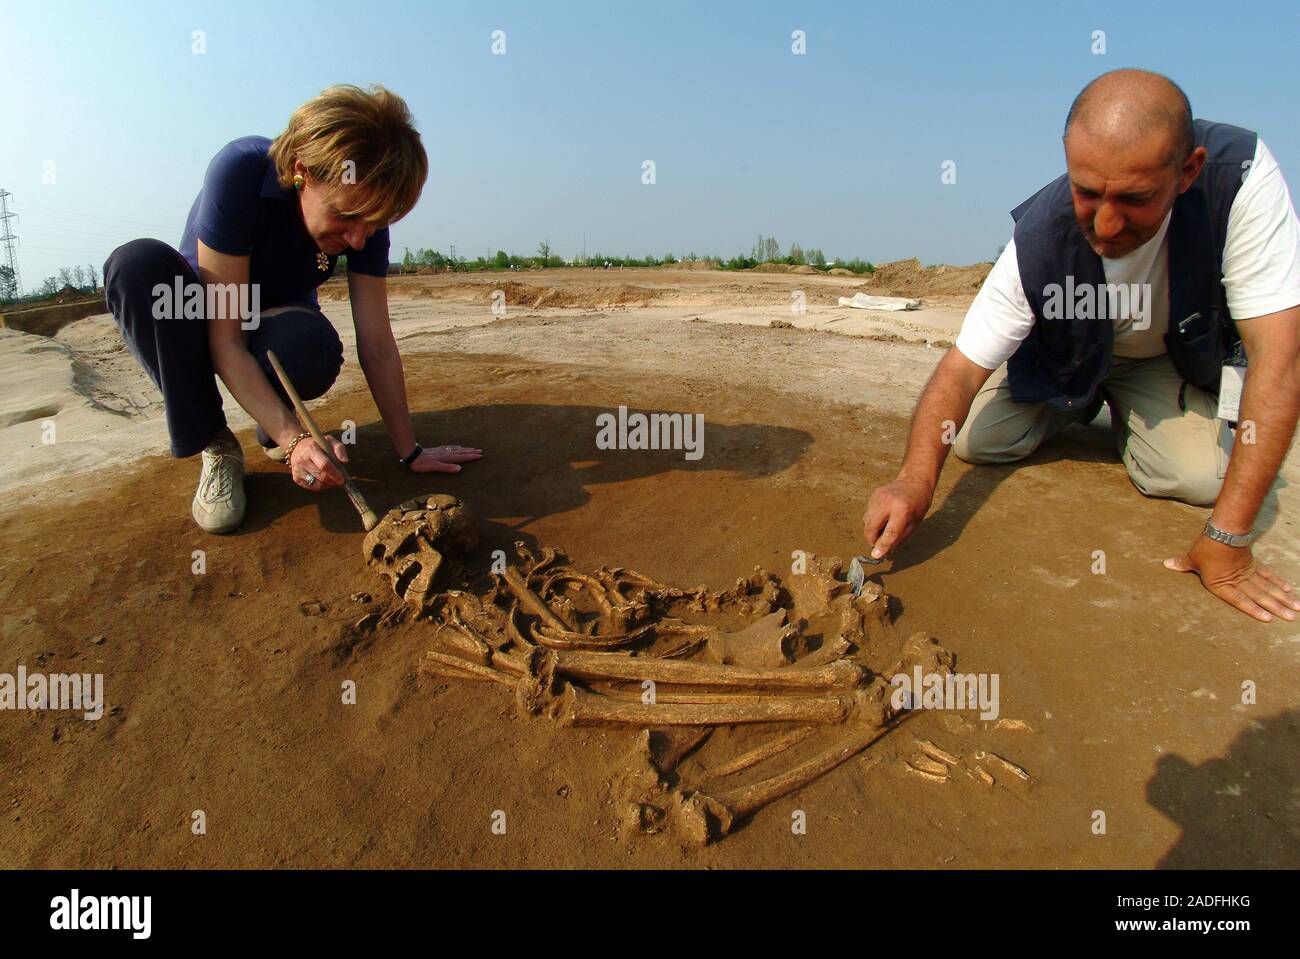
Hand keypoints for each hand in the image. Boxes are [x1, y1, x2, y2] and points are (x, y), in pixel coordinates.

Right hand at [289, 434, 346, 491]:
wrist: (297, 448)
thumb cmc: (318, 445)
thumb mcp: (330, 441)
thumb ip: (339, 449)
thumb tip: (345, 461)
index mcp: (311, 449)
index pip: (324, 464)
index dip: (335, 473)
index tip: (343, 479)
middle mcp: (302, 460)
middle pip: (321, 476)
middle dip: (333, 481)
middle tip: (341, 481)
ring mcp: (298, 470)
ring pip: (317, 484)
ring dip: (328, 485)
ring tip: (333, 480)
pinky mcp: (296, 478)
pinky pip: (312, 487)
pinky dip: (321, 486)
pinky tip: (325, 481)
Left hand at [408, 444, 482, 473]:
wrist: (412, 455)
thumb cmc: (422, 464)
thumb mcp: (434, 468)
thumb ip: (447, 468)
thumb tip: (460, 469)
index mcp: (447, 458)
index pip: (462, 457)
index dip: (471, 456)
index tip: (480, 456)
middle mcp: (446, 453)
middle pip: (461, 452)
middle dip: (471, 452)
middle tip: (480, 451)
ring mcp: (442, 451)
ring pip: (456, 449)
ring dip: (465, 449)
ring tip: (472, 448)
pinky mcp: (437, 450)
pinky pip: (450, 448)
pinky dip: (456, 447)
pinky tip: (457, 447)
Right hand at [863, 475, 933, 559]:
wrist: (914, 482)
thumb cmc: (918, 505)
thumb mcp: (914, 524)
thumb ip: (898, 538)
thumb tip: (883, 551)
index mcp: (902, 511)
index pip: (890, 532)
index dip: (882, 546)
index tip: (876, 556)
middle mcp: (888, 503)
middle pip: (871, 527)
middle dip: (871, 539)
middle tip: (877, 544)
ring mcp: (879, 497)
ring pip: (867, 520)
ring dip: (871, 529)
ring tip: (883, 527)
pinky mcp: (874, 494)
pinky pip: (868, 512)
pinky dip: (873, 519)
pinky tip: (883, 516)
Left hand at [1165, 534, 1299, 621]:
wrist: (1223, 530)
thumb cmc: (1205, 546)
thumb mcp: (1192, 557)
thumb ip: (1182, 564)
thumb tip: (1167, 564)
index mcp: (1221, 583)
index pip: (1239, 599)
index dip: (1253, 609)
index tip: (1268, 618)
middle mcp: (1237, 580)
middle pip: (1259, 595)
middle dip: (1276, 607)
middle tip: (1291, 618)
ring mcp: (1248, 572)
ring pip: (1268, 587)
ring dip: (1282, 598)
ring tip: (1296, 608)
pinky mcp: (1253, 563)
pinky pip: (1268, 575)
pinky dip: (1278, 583)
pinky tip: (1289, 591)